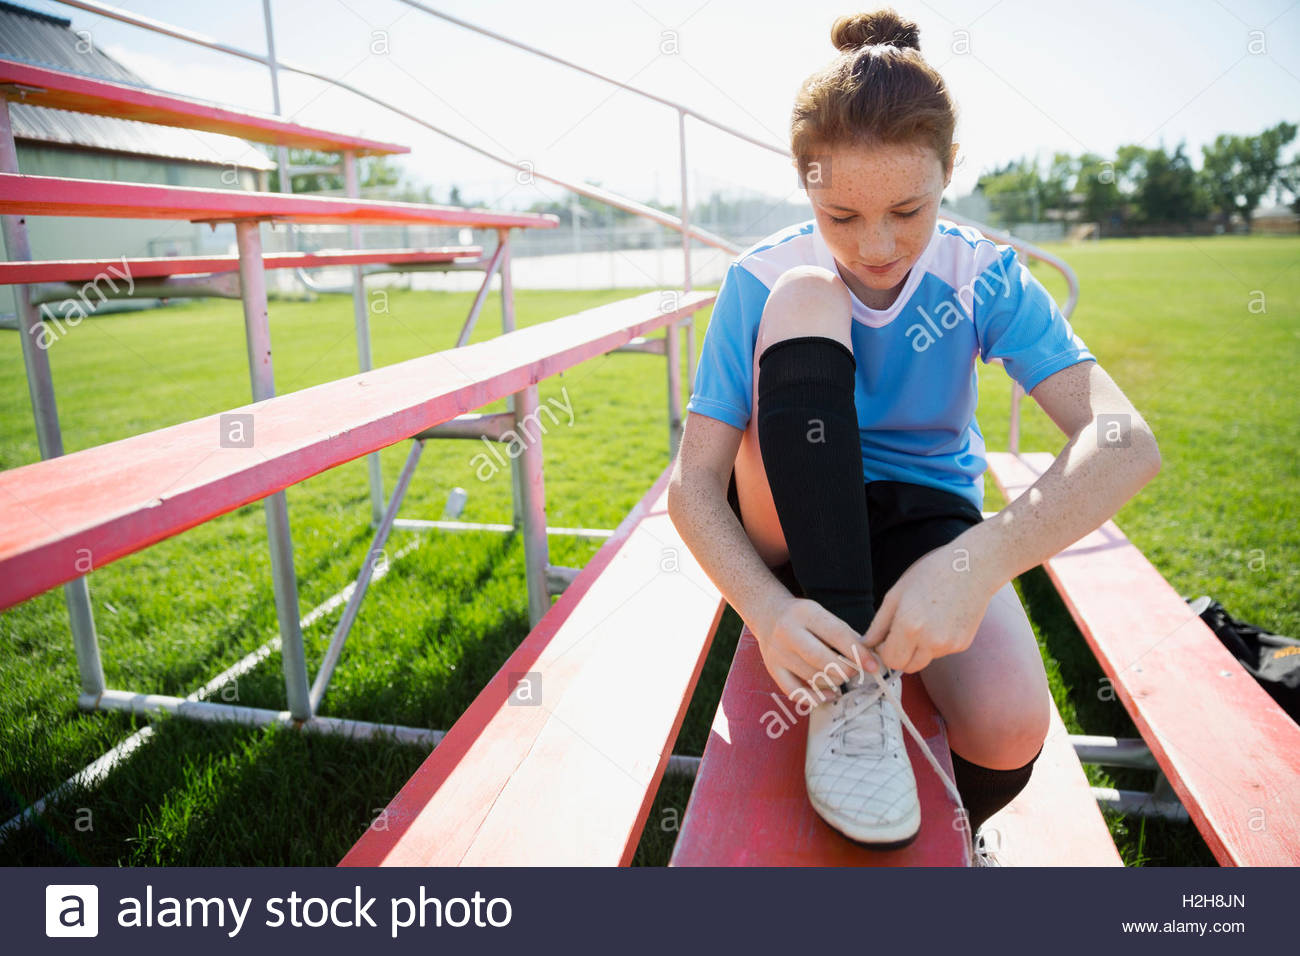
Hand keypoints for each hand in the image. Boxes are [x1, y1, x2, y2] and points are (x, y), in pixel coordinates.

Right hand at [752, 593, 878, 702]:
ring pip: (811, 676)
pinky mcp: (772, 669)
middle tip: (855, 672)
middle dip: (845, 670)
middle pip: (820, 658)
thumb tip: (871, 659)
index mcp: (805, 612)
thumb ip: (846, 635)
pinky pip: (795, 692)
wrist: (768, 614)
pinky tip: (829, 694)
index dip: (858, 652)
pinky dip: (815, 698)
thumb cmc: (804, 618)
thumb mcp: (823, 615)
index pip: (836, 634)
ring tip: (841, 677)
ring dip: (833, 682)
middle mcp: (787, 631)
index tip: (873, 666)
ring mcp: (777, 652)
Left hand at [862, 541, 997, 672]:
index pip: (890, 660)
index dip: (885, 651)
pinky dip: (936, 643)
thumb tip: (866, 644)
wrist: (973, 568)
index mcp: (909, 627)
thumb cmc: (932, 573)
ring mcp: (949, 645)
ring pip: (924, 660)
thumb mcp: (896, 594)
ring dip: (918, 649)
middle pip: (907, 667)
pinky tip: (941, 619)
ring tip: (924, 621)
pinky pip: (941, 652)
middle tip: (901, 633)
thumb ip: (879, 624)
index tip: (886, 639)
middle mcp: (930, 641)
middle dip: (900, 655)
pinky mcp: (962, 645)